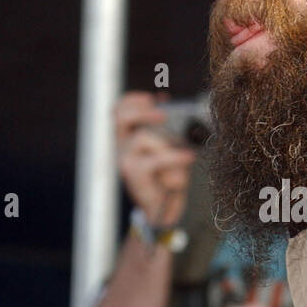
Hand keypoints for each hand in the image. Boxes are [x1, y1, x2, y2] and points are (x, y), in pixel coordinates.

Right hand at [115, 91, 195, 227]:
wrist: (162, 208)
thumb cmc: (167, 177)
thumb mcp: (170, 149)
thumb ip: (167, 131)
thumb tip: (170, 107)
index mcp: (128, 137)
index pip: (119, 110)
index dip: (134, 100)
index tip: (156, 98)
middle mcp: (122, 146)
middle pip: (118, 116)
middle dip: (141, 110)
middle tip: (163, 114)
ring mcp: (125, 159)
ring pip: (143, 137)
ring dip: (167, 145)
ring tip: (185, 158)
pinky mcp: (134, 173)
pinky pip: (156, 159)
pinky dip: (175, 158)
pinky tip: (189, 158)